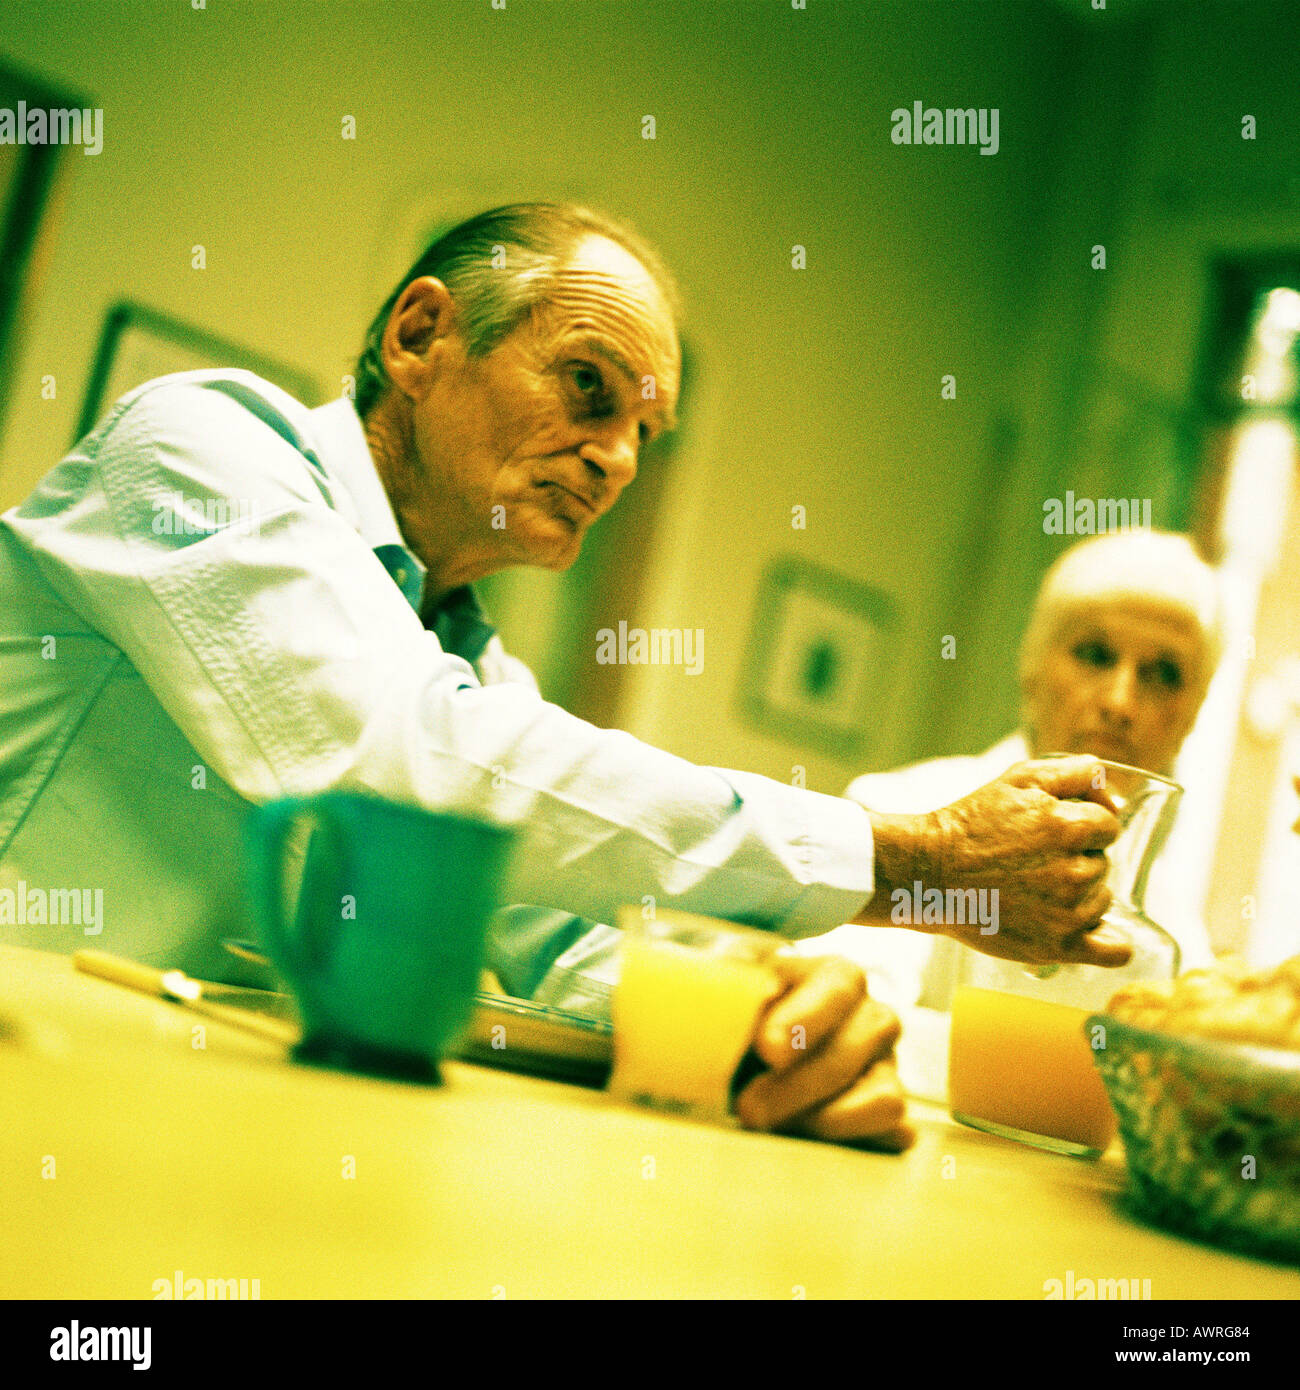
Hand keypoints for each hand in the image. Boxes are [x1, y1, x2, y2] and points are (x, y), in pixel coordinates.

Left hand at [733, 954, 914, 1150]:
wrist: (757, 1048)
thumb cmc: (750, 1015)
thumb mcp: (741, 993)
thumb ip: (745, 996)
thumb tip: (761, 1006)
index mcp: (840, 977)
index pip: (835, 990)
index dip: (803, 1020)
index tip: (767, 1049)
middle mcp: (874, 1019)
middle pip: (850, 1053)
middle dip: (795, 1087)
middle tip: (747, 1108)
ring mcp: (888, 1068)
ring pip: (884, 1099)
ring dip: (824, 1121)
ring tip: (774, 1127)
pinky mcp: (892, 1114)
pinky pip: (893, 1136)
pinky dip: (851, 1143)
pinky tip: (804, 1141)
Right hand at [856, 756, 1129, 967]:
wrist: (928, 874)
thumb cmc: (970, 824)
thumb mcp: (1019, 778)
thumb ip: (1076, 773)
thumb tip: (1115, 795)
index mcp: (1071, 827)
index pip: (1108, 825)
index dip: (1081, 826)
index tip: (1050, 834)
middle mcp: (1076, 870)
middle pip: (1104, 864)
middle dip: (1076, 859)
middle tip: (1032, 862)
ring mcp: (1069, 912)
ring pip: (1103, 900)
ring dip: (1080, 894)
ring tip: (1034, 890)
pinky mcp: (1058, 946)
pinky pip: (1114, 950)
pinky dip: (1109, 942)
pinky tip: (1087, 932)